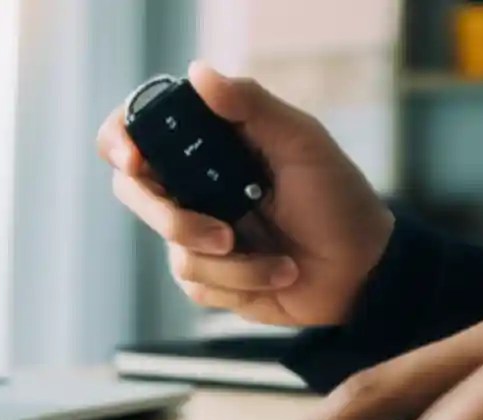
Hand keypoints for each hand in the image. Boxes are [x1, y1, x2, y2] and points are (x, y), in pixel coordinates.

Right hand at [96, 61, 394, 325]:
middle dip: (176, 221)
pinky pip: (195, 284)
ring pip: (173, 248)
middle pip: (135, 194)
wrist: (362, 272)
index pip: (140, 132)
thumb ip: (251, 106)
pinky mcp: (207, 278)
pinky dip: (243, 283)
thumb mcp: (301, 142)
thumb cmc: (338, 200)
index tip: (135, 159)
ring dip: (233, 264)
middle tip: (224, 234)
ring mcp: (196, 233)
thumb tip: (198, 72)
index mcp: (209, 146)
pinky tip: (277, 274)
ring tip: (282, 261)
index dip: (120, 141)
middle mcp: (194, 186)